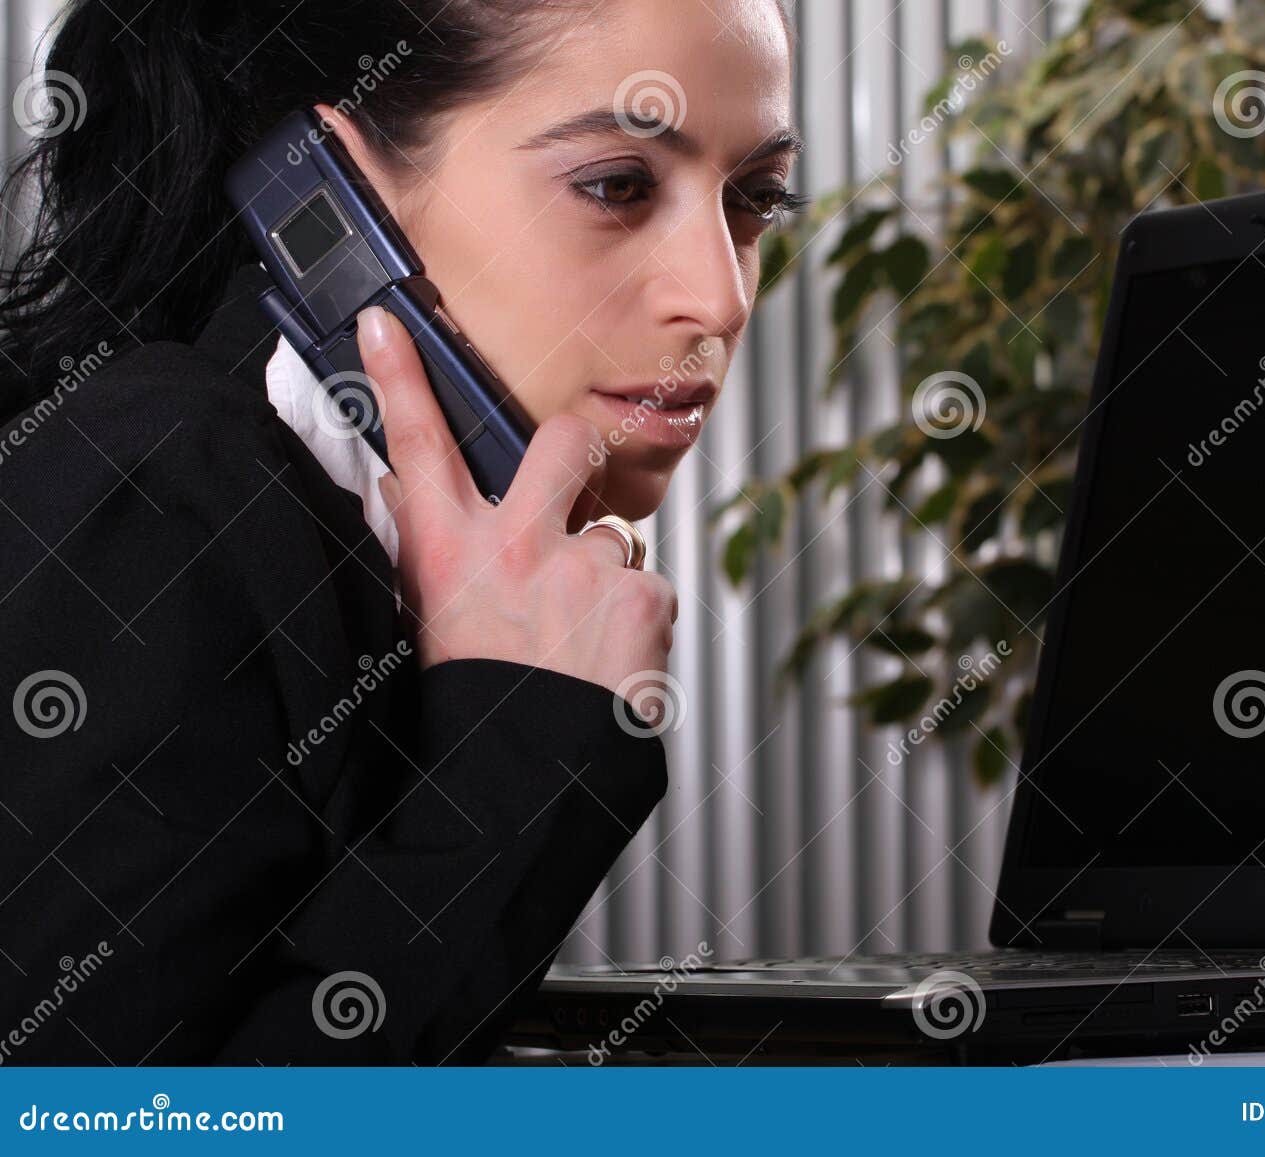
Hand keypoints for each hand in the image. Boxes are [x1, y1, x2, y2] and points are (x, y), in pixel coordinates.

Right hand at [355, 306, 676, 718]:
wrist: (532, 782)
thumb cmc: (483, 704)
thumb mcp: (436, 623)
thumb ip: (439, 554)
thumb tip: (412, 494)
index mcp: (450, 555)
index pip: (414, 447)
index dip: (399, 378)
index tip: (386, 322)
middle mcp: (516, 547)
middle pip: (561, 442)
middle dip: (577, 452)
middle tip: (573, 491)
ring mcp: (585, 566)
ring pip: (613, 538)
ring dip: (606, 580)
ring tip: (582, 643)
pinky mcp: (644, 595)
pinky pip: (649, 589)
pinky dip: (638, 623)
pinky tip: (611, 663)